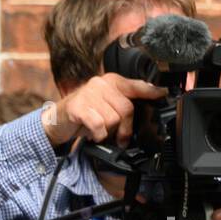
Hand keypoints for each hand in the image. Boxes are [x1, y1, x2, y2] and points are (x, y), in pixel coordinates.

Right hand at [43, 75, 167, 147]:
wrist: (56, 120)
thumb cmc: (84, 115)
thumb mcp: (105, 105)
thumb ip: (123, 104)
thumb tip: (147, 109)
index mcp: (111, 81)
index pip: (136, 85)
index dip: (151, 91)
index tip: (164, 95)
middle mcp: (101, 83)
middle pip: (126, 109)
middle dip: (124, 128)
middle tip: (120, 138)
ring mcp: (89, 94)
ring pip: (112, 119)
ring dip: (107, 133)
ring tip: (99, 133)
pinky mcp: (78, 107)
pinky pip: (98, 125)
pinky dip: (98, 135)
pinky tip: (93, 136)